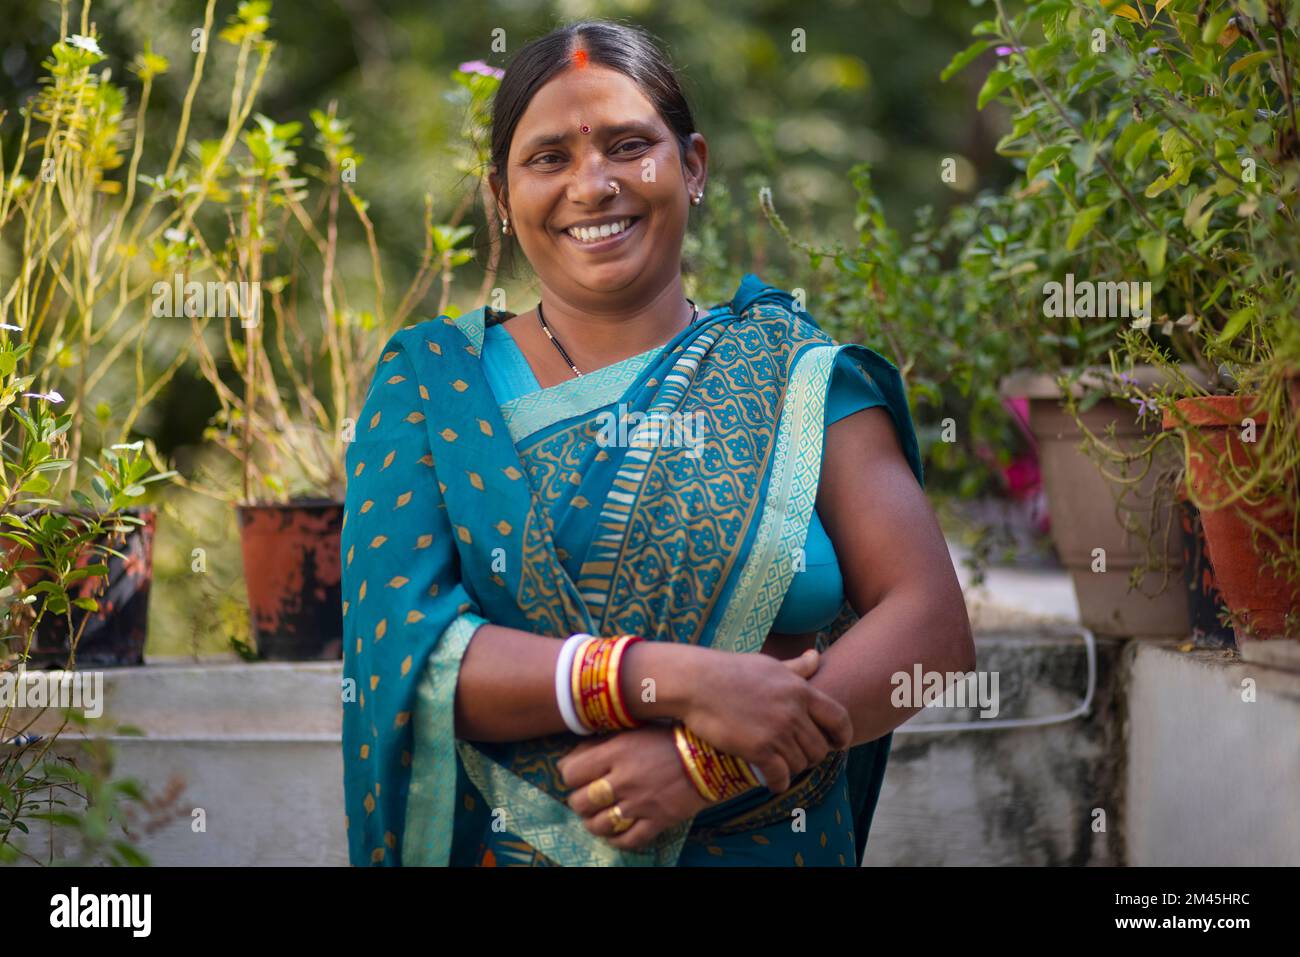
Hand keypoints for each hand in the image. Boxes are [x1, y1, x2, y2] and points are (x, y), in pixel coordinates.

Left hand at [557, 725, 712, 851]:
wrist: (711, 754)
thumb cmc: (669, 736)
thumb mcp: (632, 730)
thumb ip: (601, 743)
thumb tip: (571, 758)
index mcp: (616, 752)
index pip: (570, 773)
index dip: (570, 776)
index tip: (577, 775)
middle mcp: (624, 780)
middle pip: (580, 802)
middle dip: (580, 801)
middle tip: (587, 797)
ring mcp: (641, 804)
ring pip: (599, 825)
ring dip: (594, 822)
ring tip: (598, 816)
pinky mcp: (659, 821)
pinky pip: (628, 840)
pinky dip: (617, 840)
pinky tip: (617, 832)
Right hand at [679, 647, 851, 792]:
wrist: (696, 683)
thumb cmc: (730, 670)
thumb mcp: (769, 664)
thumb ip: (797, 667)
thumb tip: (816, 656)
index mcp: (799, 690)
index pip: (839, 718)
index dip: (843, 735)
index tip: (838, 744)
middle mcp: (793, 712)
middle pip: (820, 747)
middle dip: (812, 755)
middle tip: (799, 757)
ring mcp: (777, 731)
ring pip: (801, 763)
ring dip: (793, 768)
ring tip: (782, 766)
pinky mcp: (758, 749)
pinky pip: (780, 775)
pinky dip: (779, 783)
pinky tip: (773, 783)